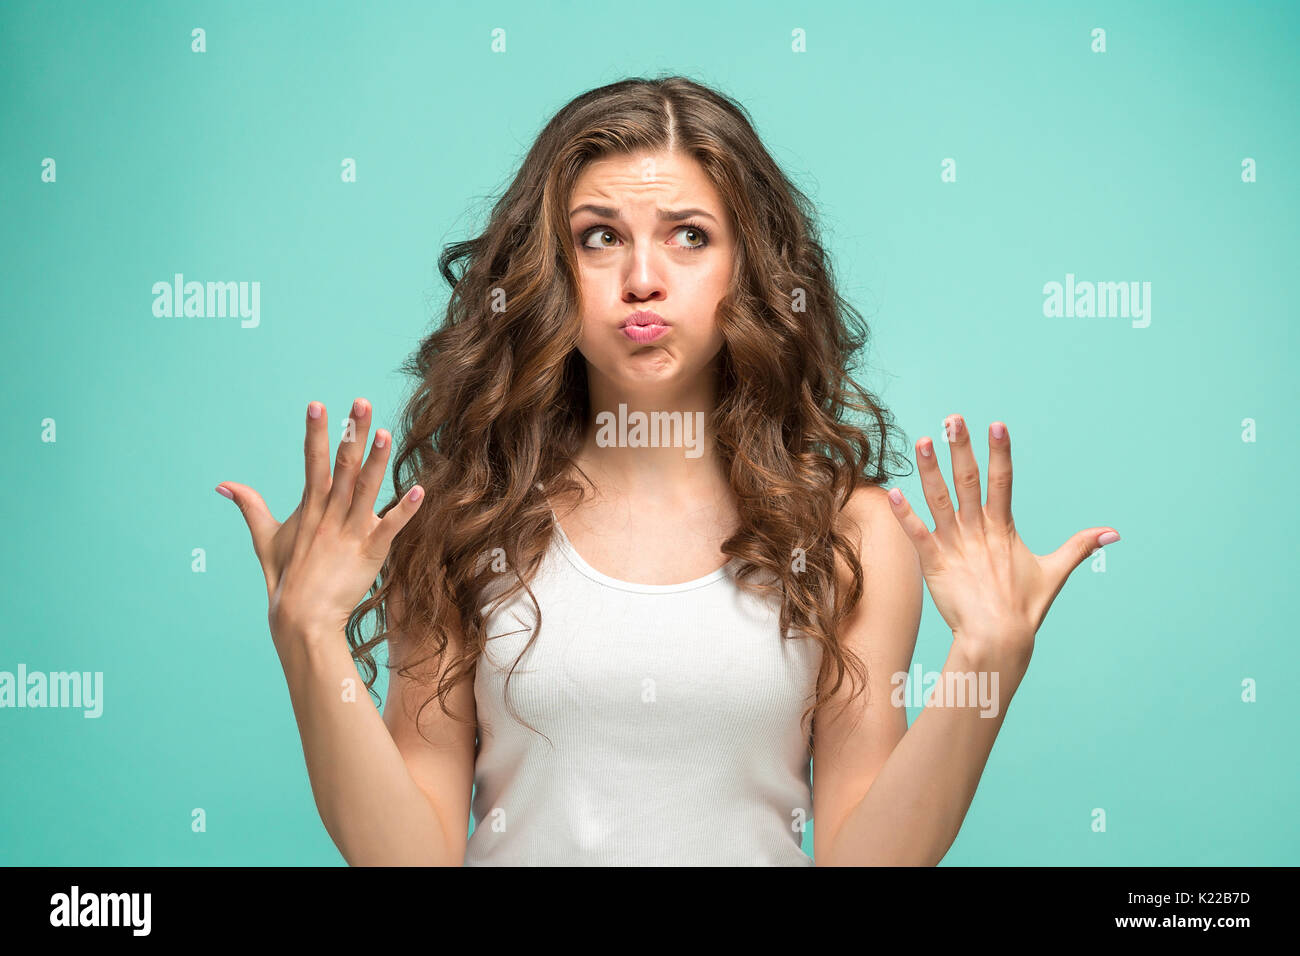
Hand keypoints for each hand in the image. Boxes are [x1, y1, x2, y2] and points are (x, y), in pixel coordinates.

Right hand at [215, 398, 424, 647]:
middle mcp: (329, 515)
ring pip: (366, 491)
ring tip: (386, 434)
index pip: (312, 462)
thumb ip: (250, 507)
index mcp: (309, 508)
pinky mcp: (369, 553)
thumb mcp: (265, 539)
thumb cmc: (285, 579)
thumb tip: (222, 485)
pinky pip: (389, 528)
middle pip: (342, 468)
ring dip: (377, 463)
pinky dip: (404, 511)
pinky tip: (419, 491)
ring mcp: (349, 533)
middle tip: (361, 403)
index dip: (315, 433)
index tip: (318, 405)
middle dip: (352, 434)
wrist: (301, 619)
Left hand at [884, 414, 1118, 674]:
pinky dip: (906, 515)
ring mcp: (955, 546)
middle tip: (952, 420)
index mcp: (1004, 529)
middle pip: (968, 481)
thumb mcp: (1055, 572)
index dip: (999, 453)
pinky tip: (893, 492)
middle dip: (960, 449)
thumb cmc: (1024, 608)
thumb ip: (1080, 546)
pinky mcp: (935, 564)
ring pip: (939, 500)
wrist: (998, 641)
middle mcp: (978, 531)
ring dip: (930, 471)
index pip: (1002, 482)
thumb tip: (1113, 533)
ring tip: (922, 442)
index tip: (996, 425)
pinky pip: (918, 535)